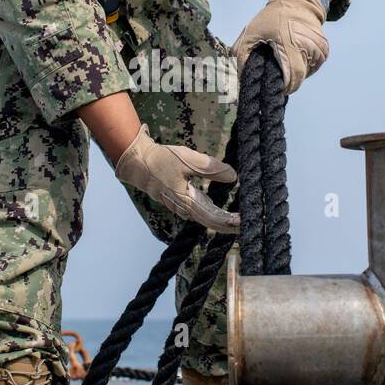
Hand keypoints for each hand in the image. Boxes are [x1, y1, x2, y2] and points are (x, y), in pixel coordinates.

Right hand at [115, 124, 238, 232]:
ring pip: (204, 218)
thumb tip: (233, 176)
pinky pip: (198, 212)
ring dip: (220, 220)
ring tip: (237, 219)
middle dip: (228, 224)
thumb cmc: (160, 160)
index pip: (213, 218)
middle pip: (210, 222)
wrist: (137, 162)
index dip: (229, 222)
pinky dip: (211, 213)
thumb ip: (210, 168)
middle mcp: (183, 208)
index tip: (244, 222)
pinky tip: (220, 210)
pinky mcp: (178, 201)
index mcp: (186, 201)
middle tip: (246, 223)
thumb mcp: (188, 160)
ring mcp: (179, 206)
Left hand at [231, 0, 328, 93]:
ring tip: (286, 59)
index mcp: (290, 43)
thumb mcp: (250, 32)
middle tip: (277, 72)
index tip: (275, 88)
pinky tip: (296, 55)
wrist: (297, 2)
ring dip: (296, 72)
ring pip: (308, 73)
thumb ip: (243, 55)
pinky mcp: (325, 49)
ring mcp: (319, 48)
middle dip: (288, 80)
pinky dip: (305, 65)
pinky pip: (314, 65)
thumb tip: (242, 77)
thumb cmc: (272, 18)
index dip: (284, 87)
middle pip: (300, 77)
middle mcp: (308, 47)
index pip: (293, 77)